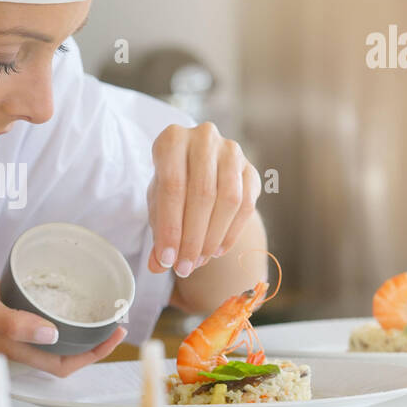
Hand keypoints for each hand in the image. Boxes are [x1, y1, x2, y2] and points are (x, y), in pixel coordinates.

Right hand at [0, 246, 125, 376]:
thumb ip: (10, 320)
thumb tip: (53, 335)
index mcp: (2, 345)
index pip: (59, 364)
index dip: (92, 354)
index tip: (116, 332)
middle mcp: (3, 339)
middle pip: (58, 353)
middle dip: (91, 342)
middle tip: (116, 318)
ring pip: (45, 333)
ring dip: (74, 325)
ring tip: (98, 304)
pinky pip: (29, 311)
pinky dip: (50, 306)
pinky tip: (61, 286)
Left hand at [146, 122, 260, 278]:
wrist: (196, 169)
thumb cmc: (171, 186)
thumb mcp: (157, 204)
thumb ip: (157, 232)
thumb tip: (156, 266)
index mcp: (172, 139)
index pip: (172, 187)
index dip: (170, 227)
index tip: (167, 259)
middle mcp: (204, 138)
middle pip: (202, 194)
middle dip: (193, 238)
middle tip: (184, 267)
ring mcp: (232, 151)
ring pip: (228, 200)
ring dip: (213, 237)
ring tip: (199, 261)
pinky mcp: (251, 169)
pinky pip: (247, 204)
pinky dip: (232, 232)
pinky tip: (217, 250)